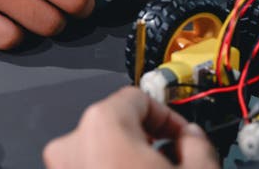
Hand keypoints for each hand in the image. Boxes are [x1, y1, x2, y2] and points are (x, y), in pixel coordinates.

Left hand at [43, 87, 218, 168]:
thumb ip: (198, 142)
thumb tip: (192, 137)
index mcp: (101, 124)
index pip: (139, 97)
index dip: (169, 114)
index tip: (184, 135)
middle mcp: (71, 142)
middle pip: (118, 123)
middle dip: (149, 139)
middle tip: (173, 161)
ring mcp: (60, 168)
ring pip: (102, 149)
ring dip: (129, 158)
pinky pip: (88, 167)